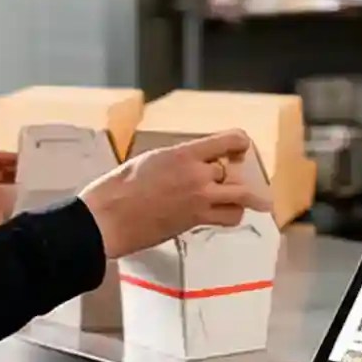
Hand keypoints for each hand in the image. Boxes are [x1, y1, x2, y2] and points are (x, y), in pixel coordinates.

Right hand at [79, 130, 273, 259]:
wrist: (110, 218)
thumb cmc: (120, 186)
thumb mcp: (151, 159)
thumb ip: (178, 159)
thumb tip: (192, 163)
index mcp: (184, 153)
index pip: (229, 140)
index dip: (240, 143)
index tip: (241, 147)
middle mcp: (198, 174)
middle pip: (233, 170)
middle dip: (234, 172)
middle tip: (235, 175)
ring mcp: (200, 199)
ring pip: (241, 196)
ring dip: (244, 196)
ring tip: (251, 200)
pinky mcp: (197, 221)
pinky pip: (229, 217)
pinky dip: (233, 214)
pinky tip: (227, 213)